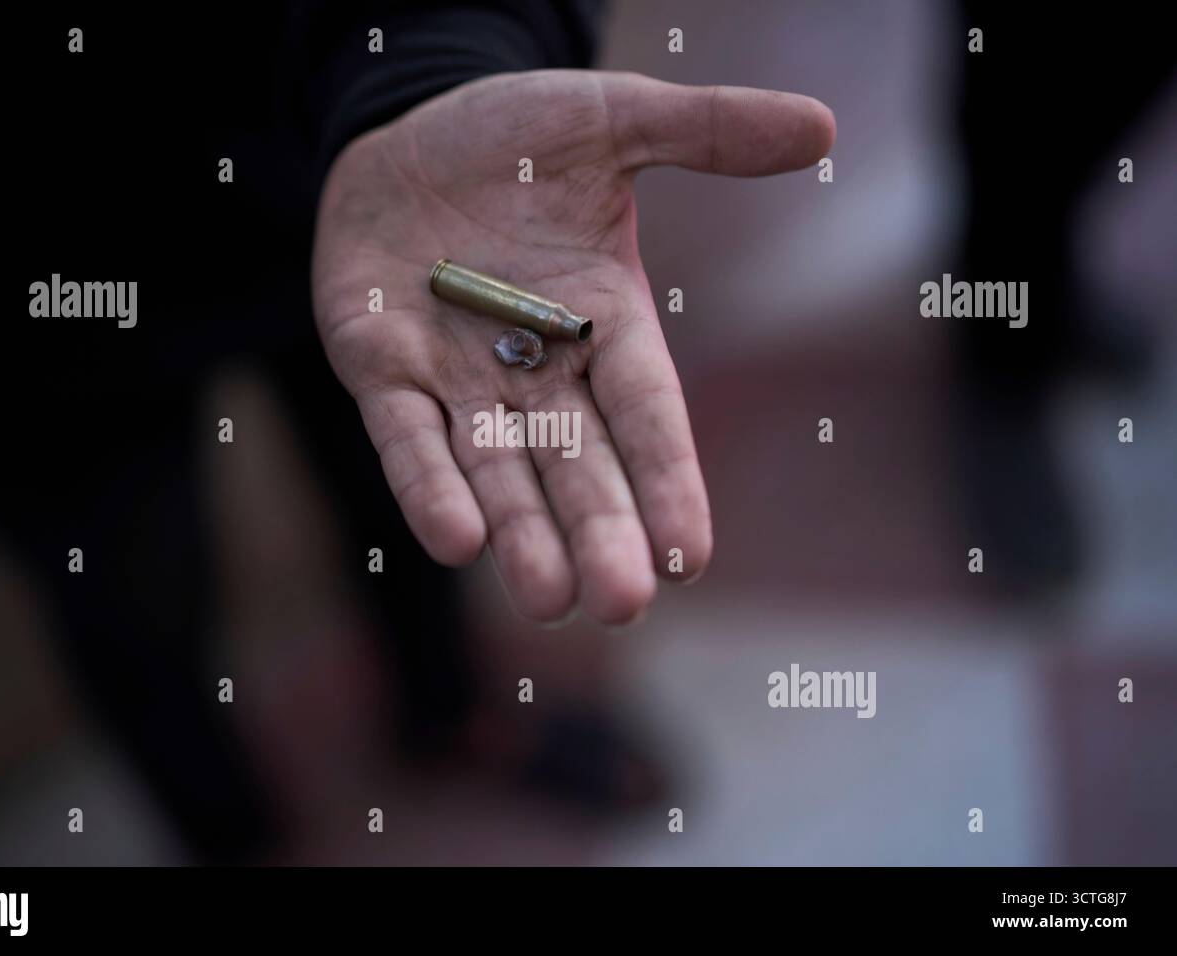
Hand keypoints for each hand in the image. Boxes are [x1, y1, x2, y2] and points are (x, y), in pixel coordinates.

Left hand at [312, 69, 833, 623]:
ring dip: (520, 536)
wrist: (404, 136)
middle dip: (599, 531)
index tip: (691, 556)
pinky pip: (406, 439)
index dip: (668, 480)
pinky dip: (428, 487)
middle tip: (620, 603)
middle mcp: (537, 368)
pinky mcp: (381, 373)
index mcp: (605, 320)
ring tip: (547, 598)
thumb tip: (822, 126)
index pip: (647, 412)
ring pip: (497, 473)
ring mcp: (457, 379)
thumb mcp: (610, 120)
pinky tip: (456, 540)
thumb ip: (704, 129)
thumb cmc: (515, 138)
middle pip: (577, 464)